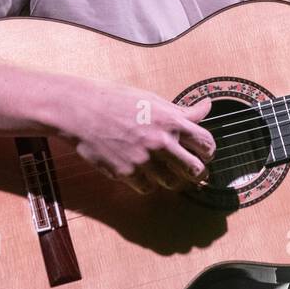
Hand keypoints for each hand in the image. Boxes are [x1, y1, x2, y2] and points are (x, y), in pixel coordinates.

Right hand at [61, 80, 215, 194]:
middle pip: (196, 170)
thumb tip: (206, 106)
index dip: (208, 151)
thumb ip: (182, 111)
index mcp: (171, 121)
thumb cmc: (117, 101)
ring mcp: (144, 160)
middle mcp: (161, 142)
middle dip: (197, 173)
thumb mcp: (153, 100)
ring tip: (165, 171)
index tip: (204, 154)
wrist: (81, 111)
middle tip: (192, 171)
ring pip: (172, 183)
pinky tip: (143, 173)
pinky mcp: (126, 173)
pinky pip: (148, 188)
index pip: (206, 144)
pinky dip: (148, 183)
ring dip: (172, 179)